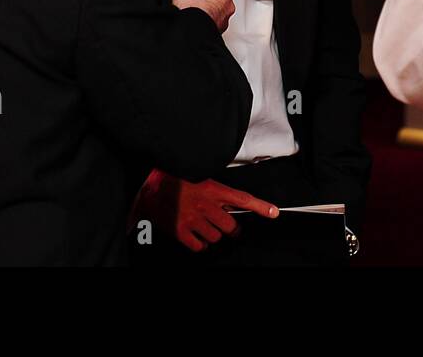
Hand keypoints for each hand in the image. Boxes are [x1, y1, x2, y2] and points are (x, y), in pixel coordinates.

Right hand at [133, 170, 277, 251]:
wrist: (149, 185)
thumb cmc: (173, 177)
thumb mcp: (198, 176)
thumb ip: (216, 190)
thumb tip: (233, 201)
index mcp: (212, 189)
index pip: (242, 198)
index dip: (260, 206)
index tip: (273, 213)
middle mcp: (205, 205)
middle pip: (230, 227)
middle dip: (231, 229)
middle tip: (227, 227)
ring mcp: (193, 220)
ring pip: (216, 238)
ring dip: (213, 235)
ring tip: (205, 227)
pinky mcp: (181, 232)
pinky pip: (199, 246)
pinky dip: (200, 245)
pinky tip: (196, 237)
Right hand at [172, 0, 236, 31]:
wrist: (188, 29)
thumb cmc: (191, 4)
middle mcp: (229, 3)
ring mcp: (224, 17)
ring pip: (221, 5)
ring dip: (212, 3)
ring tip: (196, 2)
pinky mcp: (217, 28)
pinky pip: (215, 18)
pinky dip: (208, 15)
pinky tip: (197, 14)